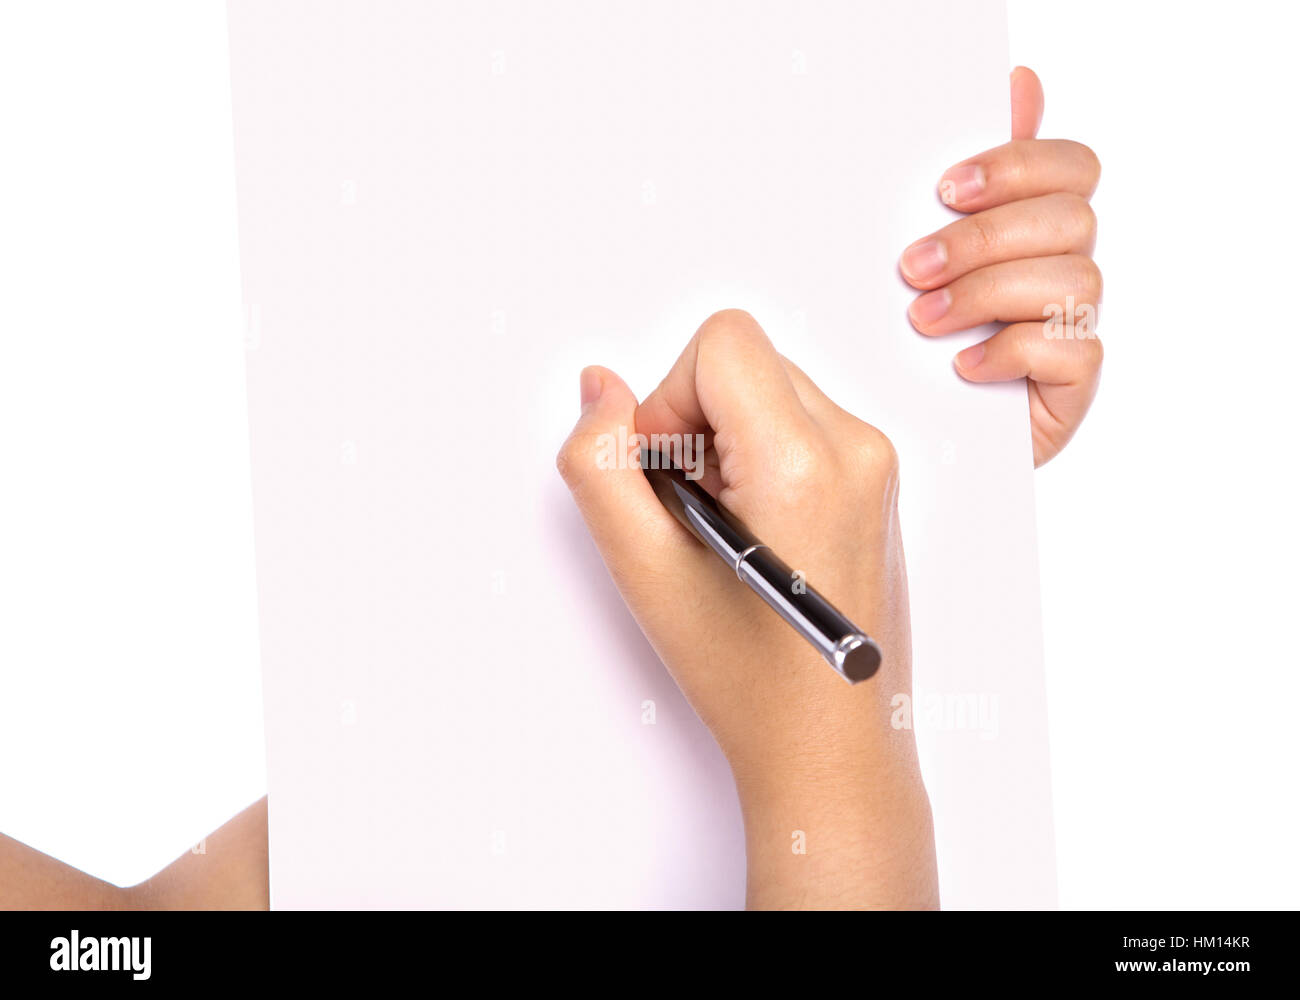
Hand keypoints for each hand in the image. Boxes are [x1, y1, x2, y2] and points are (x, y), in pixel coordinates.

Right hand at [556, 309, 937, 908]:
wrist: (831, 746)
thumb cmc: (750, 678)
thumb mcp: (644, 570)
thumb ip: (601, 464)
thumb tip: (604, 390)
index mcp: (805, 463)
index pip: (722, 342)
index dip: (670, 399)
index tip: (669, 474)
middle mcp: (857, 450)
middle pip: (746, 361)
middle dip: (696, 421)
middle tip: (691, 509)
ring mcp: (876, 466)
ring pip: (770, 389)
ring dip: (726, 441)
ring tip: (723, 528)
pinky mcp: (877, 482)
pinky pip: (800, 423)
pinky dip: (759, 457)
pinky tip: (753, 532)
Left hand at [900, 66, 1102, 465]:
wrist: (906, 433)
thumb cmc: (910, 340)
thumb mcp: (917, 257)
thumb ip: (963, 178)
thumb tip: (1019, 82)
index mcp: (1030, 225)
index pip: (1069, 165)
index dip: (1019, 164)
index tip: (948, 189)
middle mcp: (1060, 267)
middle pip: (1071, 217)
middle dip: (984, 238)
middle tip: (913, 266)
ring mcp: (1070, 324)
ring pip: (1071, 279)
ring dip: (986, 295)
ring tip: (924, 320)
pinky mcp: (1072, 381)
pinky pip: (1069, 349)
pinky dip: (1010, 352)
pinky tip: (963, 366)